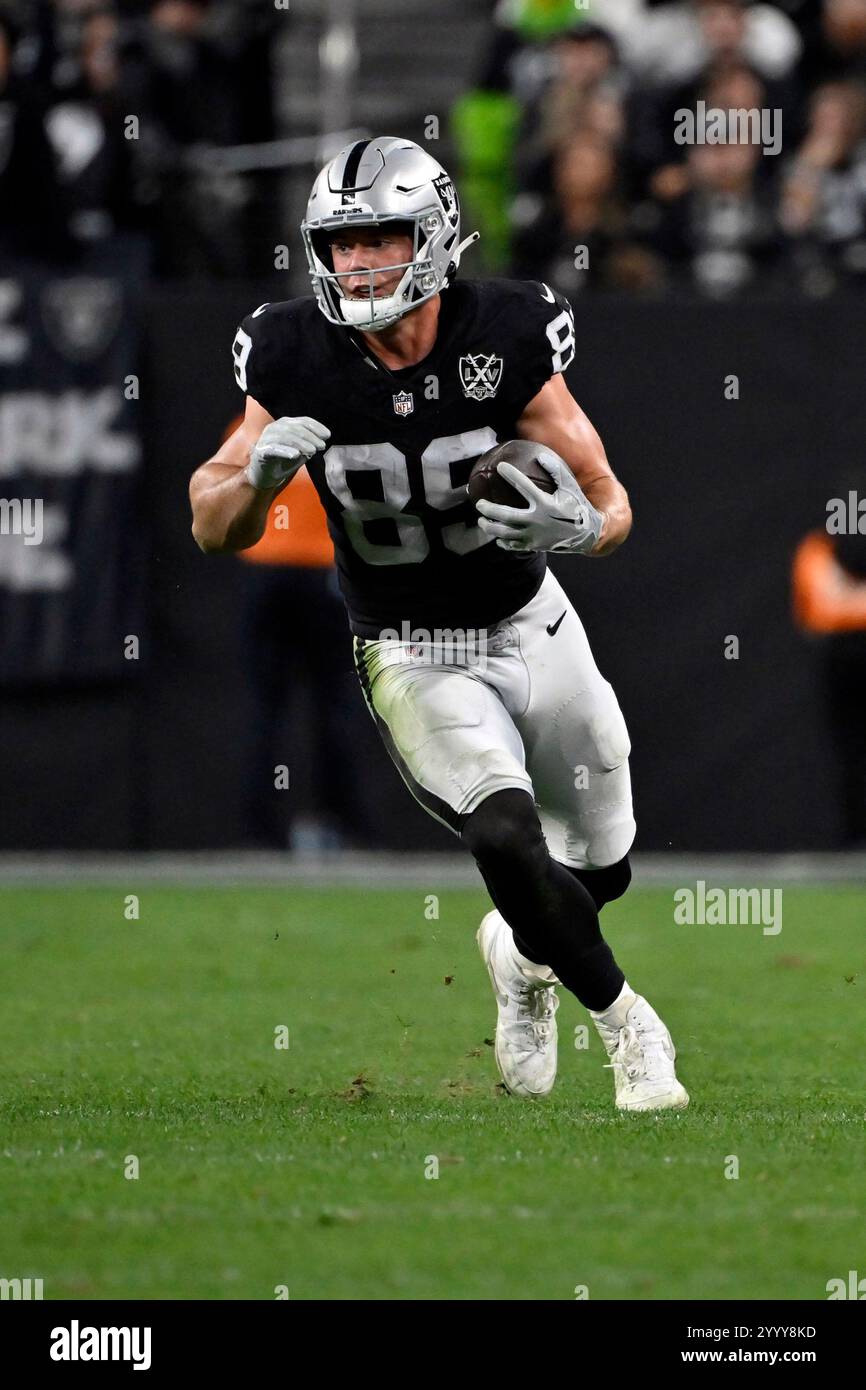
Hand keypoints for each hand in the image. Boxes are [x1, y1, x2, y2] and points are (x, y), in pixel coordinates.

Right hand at [245, 416, 330, 490]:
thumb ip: (310, 444)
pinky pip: (274, 449)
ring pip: (285, 437)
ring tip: (312, 451)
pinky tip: (296, 455)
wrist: (266, 475)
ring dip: (301, 443)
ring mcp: (266, 438)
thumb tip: (322, 440)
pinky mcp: (261, 450)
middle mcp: (275, 427)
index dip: (316, 427)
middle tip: (321, 446)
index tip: (327, 435)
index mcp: (285, 424)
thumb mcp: (300, 451)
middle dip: (311, 436)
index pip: (302, 421)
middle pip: (295, 428)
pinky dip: (285, 451)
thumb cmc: (284, 461)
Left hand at [475, 450, 604, 553]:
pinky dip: (503, 541)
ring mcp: (534, 535)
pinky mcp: (534, 545)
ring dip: (491, 527)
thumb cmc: (576, 506)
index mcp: (545, 503)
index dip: (511, 475)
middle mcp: (537, 520)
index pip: (524, 486)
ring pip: (506, 533)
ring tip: (482, 521)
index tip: (500, 467)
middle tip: (479, 503)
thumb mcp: (569, 487)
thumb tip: (540, 455)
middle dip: (490, 509)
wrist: (586, 533)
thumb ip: (555, 471)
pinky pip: (514, 545)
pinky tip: (497, 537)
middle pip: (507, 515)